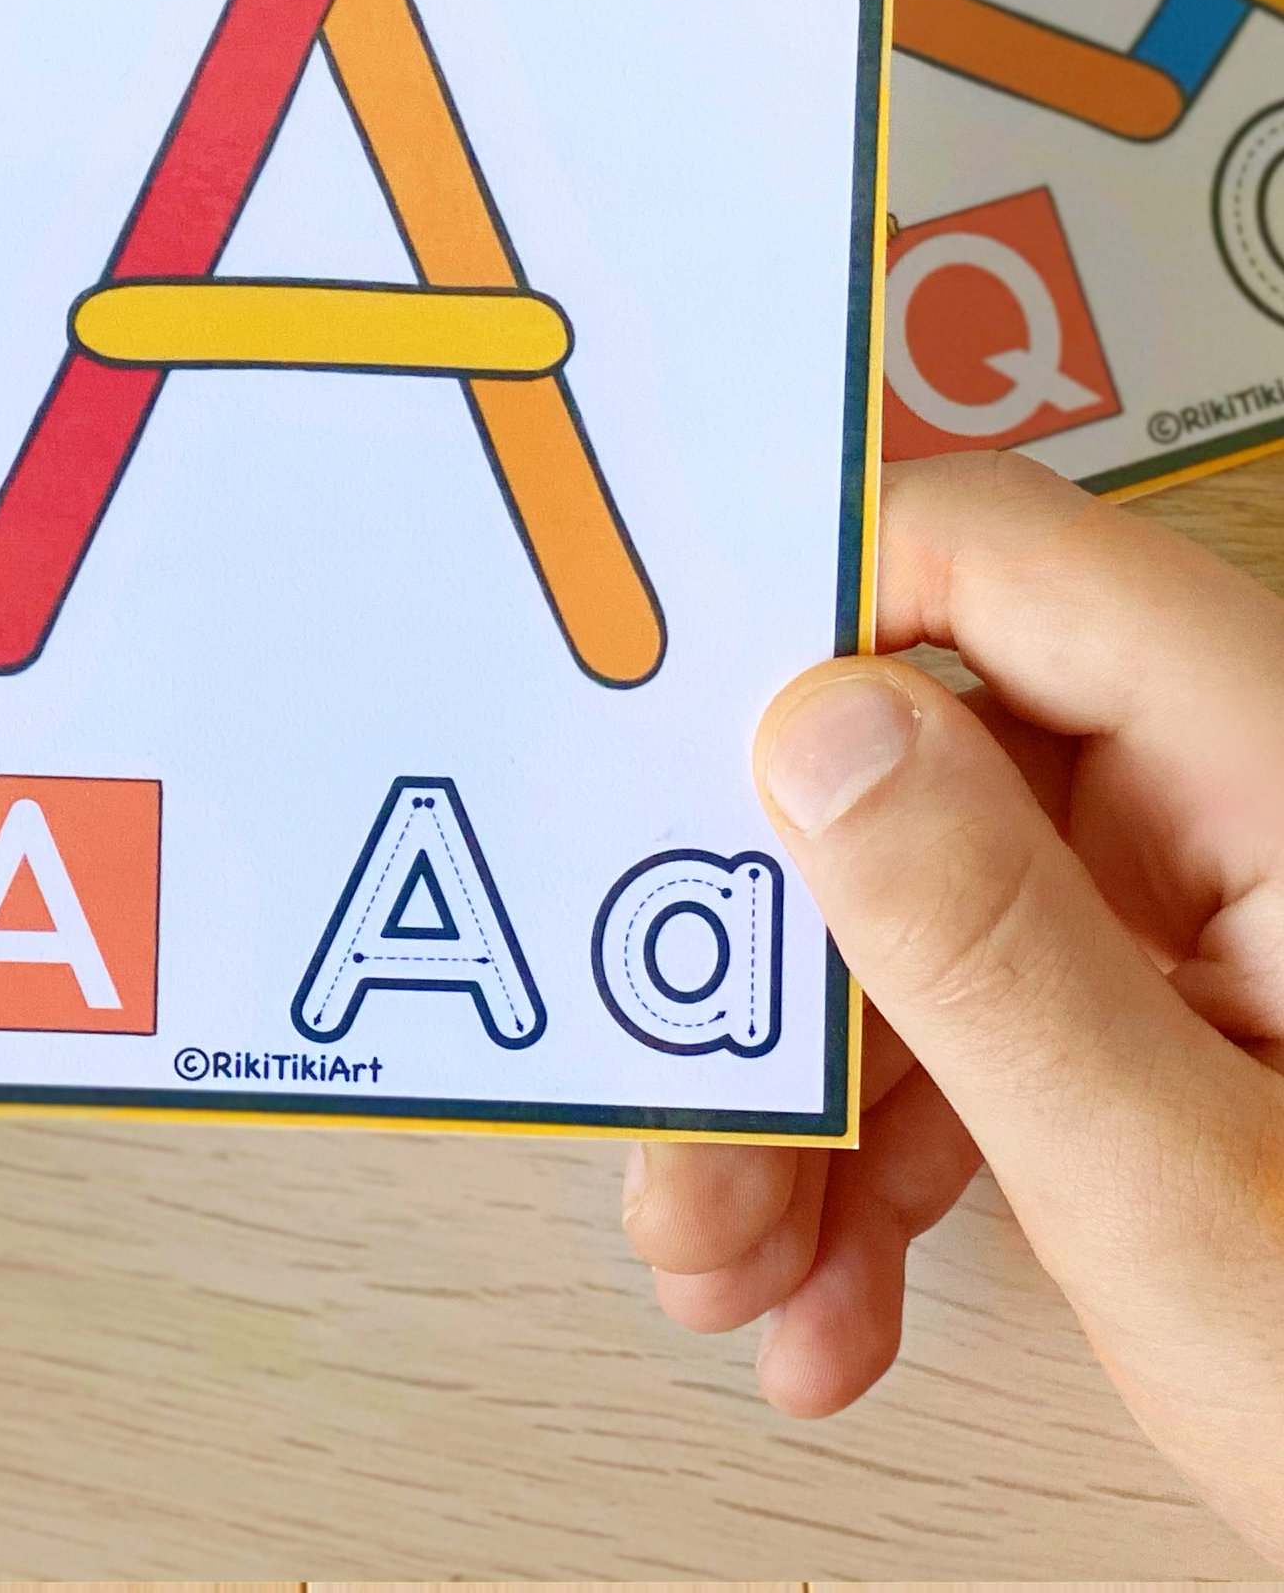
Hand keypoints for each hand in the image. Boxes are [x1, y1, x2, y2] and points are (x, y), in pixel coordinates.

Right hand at [619, 454, 1283, 1556]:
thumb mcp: (1189, 1197)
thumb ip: (994, 950)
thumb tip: (807, 725)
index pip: (995, 561)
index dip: (799, 609)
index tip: (635, 726)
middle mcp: (1246, 806)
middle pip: (918, 770)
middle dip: (770, 957)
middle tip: (669, 1094)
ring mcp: (1212, 916)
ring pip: (921, 914)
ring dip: (801, 1099)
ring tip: (732, 1268)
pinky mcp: (1183, 1015)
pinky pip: (983, 1019)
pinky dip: (886, 1155)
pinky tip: (831, 1295)